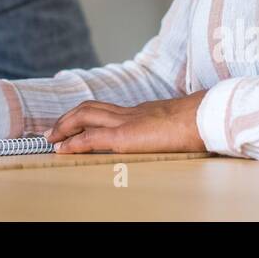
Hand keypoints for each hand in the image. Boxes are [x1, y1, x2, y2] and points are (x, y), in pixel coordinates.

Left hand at [46, 93, 208, 153]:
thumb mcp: (182, 125)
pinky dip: (73, 142)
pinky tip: (62, 149)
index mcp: (143, 112)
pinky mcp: (124, 136)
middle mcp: (131, 112)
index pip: (109, 110)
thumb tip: (178, 136)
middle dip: (69, 118)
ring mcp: (126, 122)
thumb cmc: (202, 123)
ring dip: (65, 125)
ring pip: (85, 116)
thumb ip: (171, 128)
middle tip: (54, 130)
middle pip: (91, 108)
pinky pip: (91, 138)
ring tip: (52, 137)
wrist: (206, 118)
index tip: (78, 123)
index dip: (90, 115)